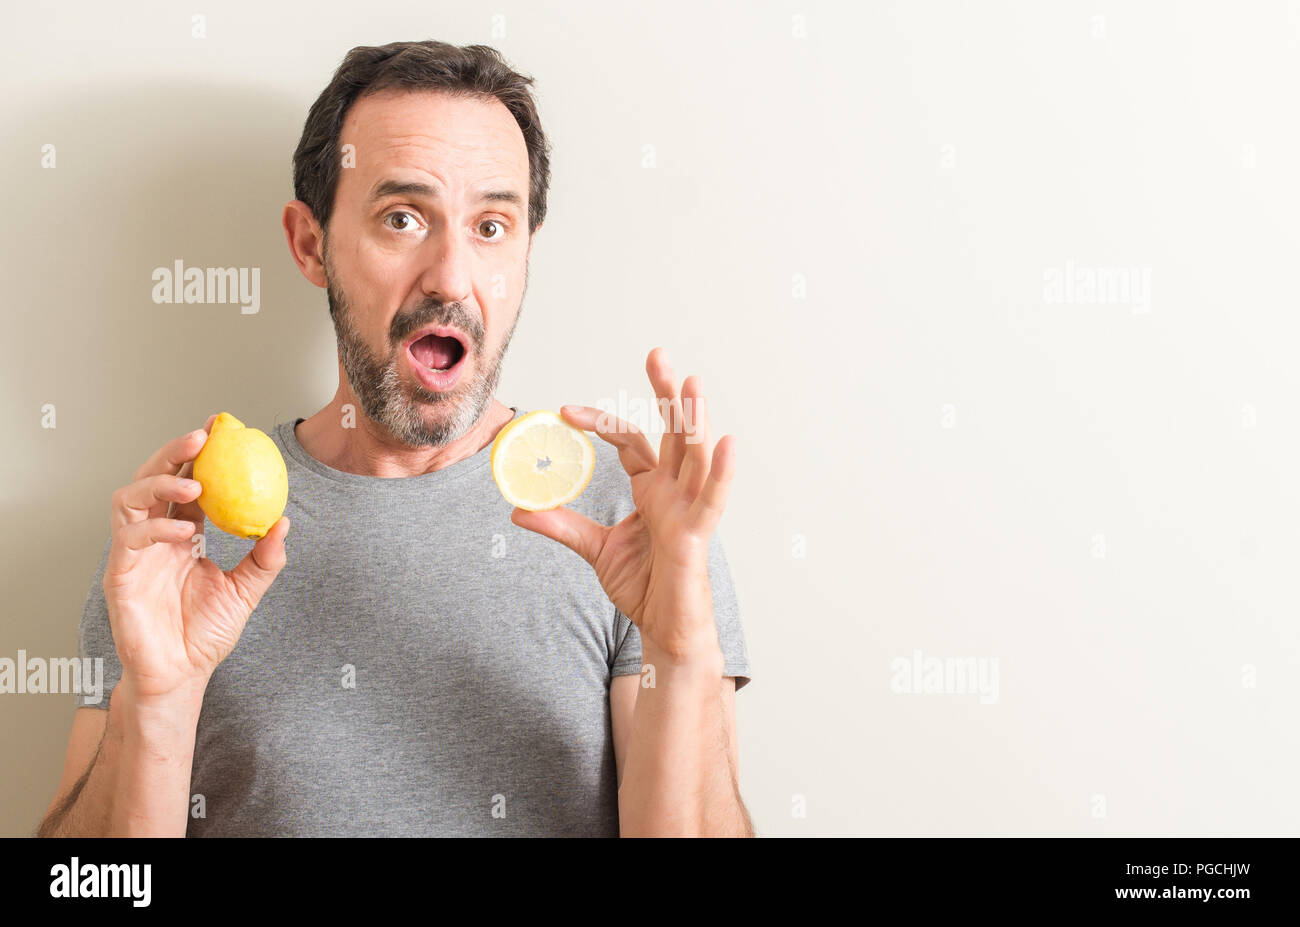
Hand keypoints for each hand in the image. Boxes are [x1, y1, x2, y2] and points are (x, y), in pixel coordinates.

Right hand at [103, 414, 290, 703]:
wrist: (182, 674)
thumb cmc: (205, 634)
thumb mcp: (246, 591)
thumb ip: (265, 559)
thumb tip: (283, 522)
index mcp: (183, 534)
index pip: (188, 484)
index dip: (200, 457)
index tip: (223, 430)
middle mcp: (155, 537)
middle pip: (153, 479)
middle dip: (174, 453)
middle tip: (203, 438)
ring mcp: (133, 553)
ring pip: (130, 499)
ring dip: (160, 484)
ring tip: (194, 485)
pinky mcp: (119, 574)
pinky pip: (130, 540)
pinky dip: (157, 529)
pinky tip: (185, 533)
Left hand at [511, 348, 735, 661]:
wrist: (664, 631)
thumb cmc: (643, 587)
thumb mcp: (595, 550)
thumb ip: (563, 526)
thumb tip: (518, 511)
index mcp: (653, 489)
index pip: (630, 442)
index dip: (601, 423)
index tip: (565, 411)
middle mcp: (675, 491)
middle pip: (672, 433)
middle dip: (667, 394)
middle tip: (657, 354)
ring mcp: (689, 509)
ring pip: (695, 456)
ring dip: (694, 419)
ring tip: (692, 383)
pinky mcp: (698, 535)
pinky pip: (712, 500)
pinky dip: (720, 472)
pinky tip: (726, 442)